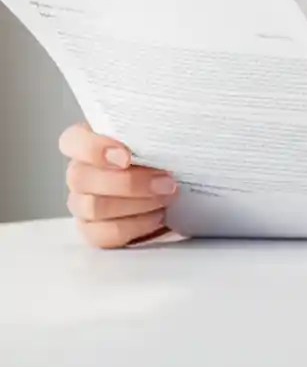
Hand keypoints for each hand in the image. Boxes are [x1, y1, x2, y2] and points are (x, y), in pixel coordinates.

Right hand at [58, 123, 177, 248]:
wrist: (174, 190)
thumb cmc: (162, 159)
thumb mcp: (159, 140)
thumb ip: (152, 134)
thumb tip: (170, 132)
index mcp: (88, 143)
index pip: (72, 141)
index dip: (93, 149)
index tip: (126, 157)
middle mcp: (80, 173)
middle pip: (81, 178)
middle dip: (129, 182)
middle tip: (166, 181)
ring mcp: (83, 204)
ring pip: (92, 207)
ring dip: (136, 203)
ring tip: (167, 197)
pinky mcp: (94, 230)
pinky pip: (102, 234)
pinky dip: (134, 226)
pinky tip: (157, 216)